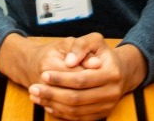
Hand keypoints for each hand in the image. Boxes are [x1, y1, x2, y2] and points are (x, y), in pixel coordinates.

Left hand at [26, 34, 143, 120]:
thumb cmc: (102, 54)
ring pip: (75, 111)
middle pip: (76, 98)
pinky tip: (48, 105)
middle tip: (33, 89)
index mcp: (111, 73)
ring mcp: (107, 106)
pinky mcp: (101, 114)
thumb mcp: (94, 41)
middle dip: (52, 94)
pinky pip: (79, 118)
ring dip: (53, 105)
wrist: (120, 71)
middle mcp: (112, 92)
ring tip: (36, 96)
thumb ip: (81, 46)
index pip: (81, 79)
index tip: (43, 75)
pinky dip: (61, 113)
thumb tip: (69, 61)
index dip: (61, 78)